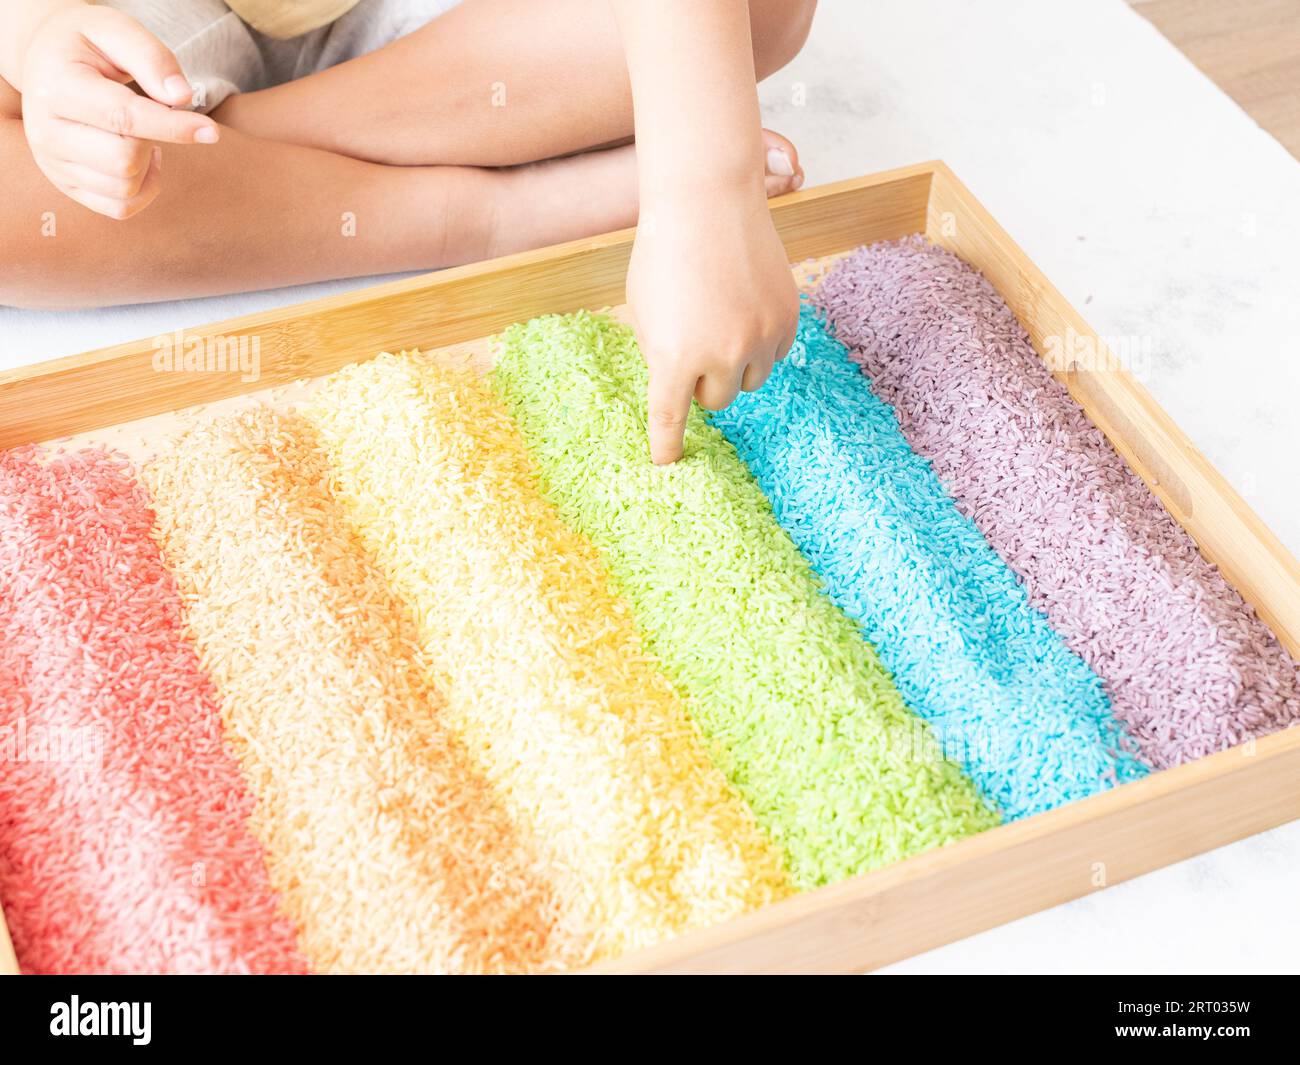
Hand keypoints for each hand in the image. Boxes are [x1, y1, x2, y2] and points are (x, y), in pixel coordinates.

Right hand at [19, 3, 218, 218]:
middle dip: (155, 140)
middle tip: (151, 115)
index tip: (211, 131)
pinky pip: (121, 208)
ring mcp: (53, 163)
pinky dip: (143, 189)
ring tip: (142, 133)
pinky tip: (140, 159)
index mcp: (55, 87)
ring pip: (125, 188)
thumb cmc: (88, 42)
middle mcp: (45, 131)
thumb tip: (182, 97)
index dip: (173, 127)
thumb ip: (151, 57)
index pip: (123, 118)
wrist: (47, 60)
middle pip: (125, 160)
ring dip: (149, 164)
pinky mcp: (66, 184)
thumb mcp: (115, 28)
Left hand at [629, 185, 798, 463]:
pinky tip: (745, 307)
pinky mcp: (787, 320)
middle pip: (716, 401)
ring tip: (720, 319)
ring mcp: (759, 338)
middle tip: (695, 345)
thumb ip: (661, 353)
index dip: (667, 445)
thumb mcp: (643, 311)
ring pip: (749, 379)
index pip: (670, 419)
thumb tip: (683, 384)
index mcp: (674, 357)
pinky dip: (760, 342)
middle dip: (704, 383)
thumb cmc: (664, 253)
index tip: (667, 463)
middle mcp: (721, 355)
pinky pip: (775, 353)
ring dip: (734, 363)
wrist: (707, 202)